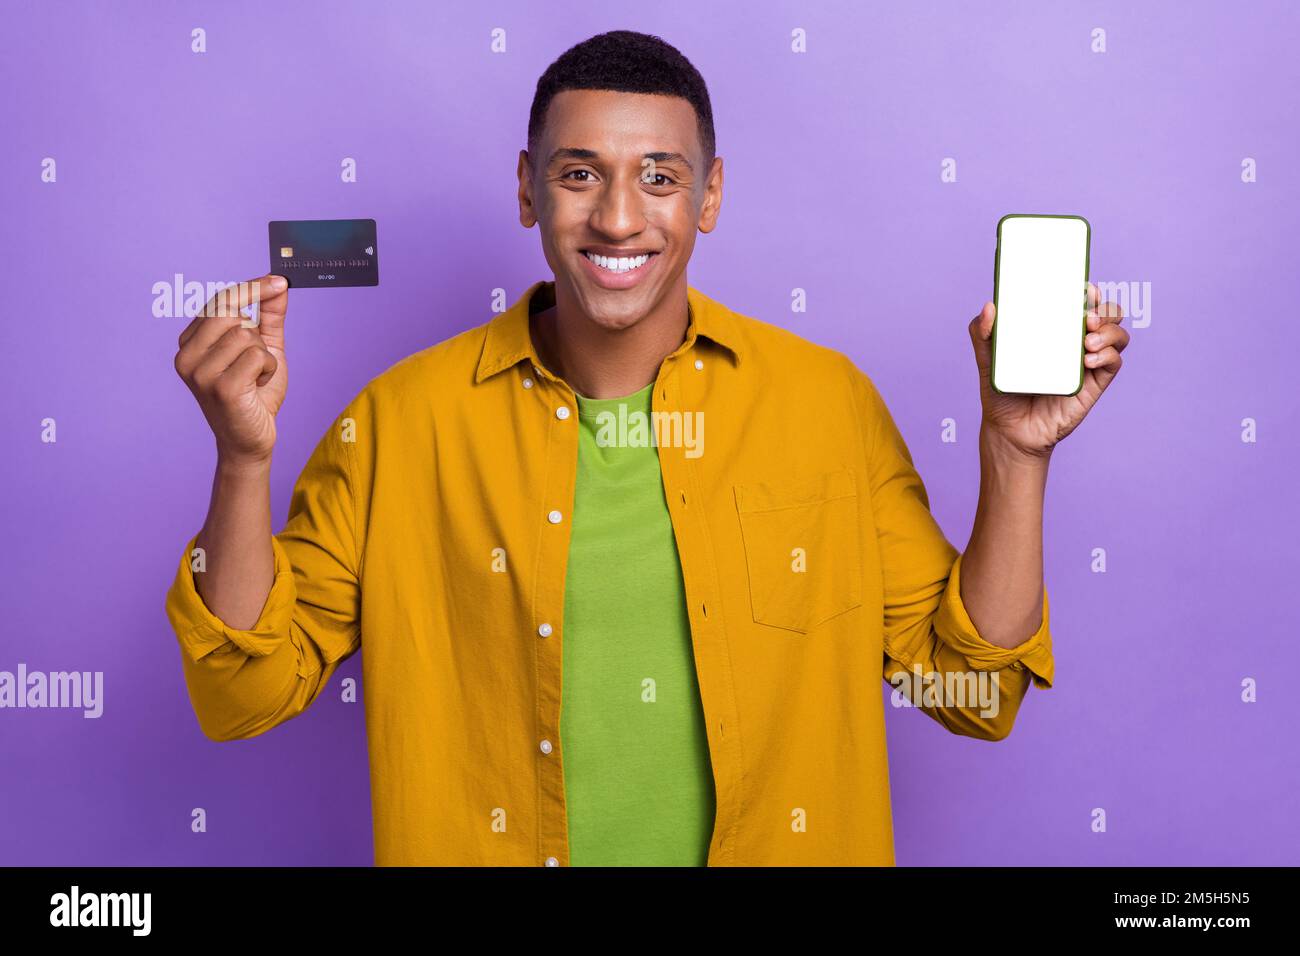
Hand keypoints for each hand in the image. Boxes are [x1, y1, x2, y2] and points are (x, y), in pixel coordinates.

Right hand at [174, 274, 289, 468]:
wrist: (252, 440)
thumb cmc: (255, 394)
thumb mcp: (265, 348)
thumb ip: (269, 316)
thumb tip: (278, 283)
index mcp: (190, 342)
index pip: (219, 301)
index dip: (251, 289)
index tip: (279, 281)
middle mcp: (186, 355)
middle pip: (229, 313)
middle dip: (256, 333)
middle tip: (256, 361)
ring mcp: (199, 372)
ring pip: (246, 335)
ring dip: (264, 356)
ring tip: (254, 378)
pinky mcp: (220, 387)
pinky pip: (256, 356)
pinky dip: (268, 369)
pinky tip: (257, 387)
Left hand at [968, 282, 1127, 459]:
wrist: (1010, 430)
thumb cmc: (1001, 391)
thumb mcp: (988, 359)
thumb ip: (982, 332)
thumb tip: (989, 307)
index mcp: (1056, 329)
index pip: (1080, 302)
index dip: (1090, 291)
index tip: (1086, 288)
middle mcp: (1076, 341)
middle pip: (1107, 314)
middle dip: (1104, 310)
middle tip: (1086, 317)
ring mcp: (1088, 362)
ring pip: (1118, 335)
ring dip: (1110, 331)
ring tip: (1088, 340)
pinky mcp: (1094, 384)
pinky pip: (1114, 363)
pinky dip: (1108, 355)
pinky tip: (1088, 360)